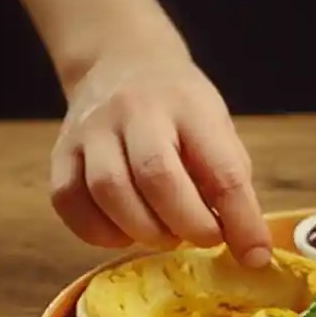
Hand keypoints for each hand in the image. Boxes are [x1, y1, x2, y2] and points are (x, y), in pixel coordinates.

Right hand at [49, 39, 271, 267]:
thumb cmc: (179, 109)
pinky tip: (124, 232)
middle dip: (187, 224)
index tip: (254, 255)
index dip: (240, 219)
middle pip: (157, 177)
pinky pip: (69, 200)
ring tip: (165, 236)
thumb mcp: (216, 130)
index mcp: (190, 107)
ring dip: (142, 231)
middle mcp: (136, 111)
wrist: (121, 61)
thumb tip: (247, 249)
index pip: (220, 169)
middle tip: (203, 238)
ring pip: (109, 190)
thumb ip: (228, 182)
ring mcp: (92, 129)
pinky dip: (98, 231)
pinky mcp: (61, 150)